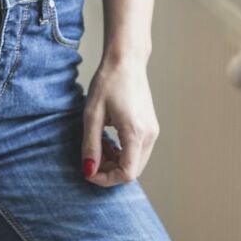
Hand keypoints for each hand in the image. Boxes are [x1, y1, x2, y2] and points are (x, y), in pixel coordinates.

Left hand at [81, 55, 159, 187]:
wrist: (126, 61)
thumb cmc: (108, 83)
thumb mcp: (92, 115)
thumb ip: (91, 145)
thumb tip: (89, 171)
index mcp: (135, 133)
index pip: (127, 173)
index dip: (106, 179)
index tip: (88, 170)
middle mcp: (149, 135)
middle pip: (133, 171)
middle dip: (109, 171)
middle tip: (91, 156)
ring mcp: (153, 131)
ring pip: (136, 162)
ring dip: (115, 162)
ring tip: (98, 144)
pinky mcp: (151, 127)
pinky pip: (138, 151)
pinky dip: (122, 152)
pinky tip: (108, 139)